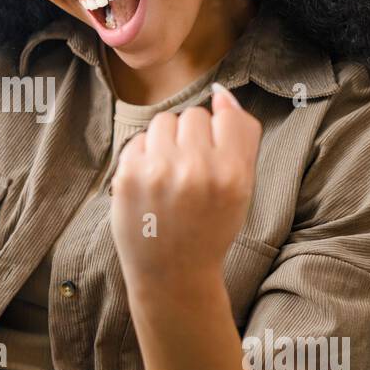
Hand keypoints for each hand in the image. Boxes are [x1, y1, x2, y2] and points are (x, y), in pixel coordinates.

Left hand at [109, 84, 261, 298]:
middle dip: (192, 138)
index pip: (229, 116)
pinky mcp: (127, 176)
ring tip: (169, 174)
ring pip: (164, 121)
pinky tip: (150, 183)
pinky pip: (138, 139)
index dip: (220, 130)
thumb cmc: (210, 229)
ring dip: (166, 141)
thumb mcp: (242, 191)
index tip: (213, 150)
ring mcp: (158, 172)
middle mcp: (196, 169)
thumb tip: (222, 94)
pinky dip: (144, 156)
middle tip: (190, 172)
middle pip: (194, 115)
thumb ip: (240, 141)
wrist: (173, 275)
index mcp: (232, 173)